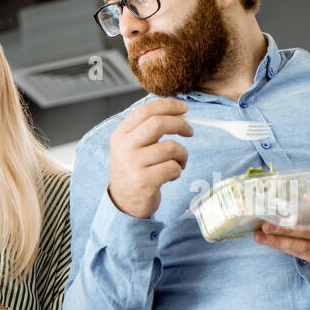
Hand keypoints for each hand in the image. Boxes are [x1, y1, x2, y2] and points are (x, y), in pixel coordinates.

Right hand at [107, 99, 191, 218]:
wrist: (123, 203)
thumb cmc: (133, 171)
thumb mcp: (130, 146)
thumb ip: (144, 128)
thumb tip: (174, 109)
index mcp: (120, 135)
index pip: (145, 111)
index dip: (168, 106)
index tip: (183, 108)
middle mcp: (124, 148)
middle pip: (158, 123)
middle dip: (180, 124)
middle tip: (189, 131)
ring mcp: (133, 165)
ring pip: (171, 147)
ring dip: (182, 154)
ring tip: (179, 162)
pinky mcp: (144, 182)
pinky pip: (173, 167)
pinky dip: (178, 170)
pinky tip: (171, 175)